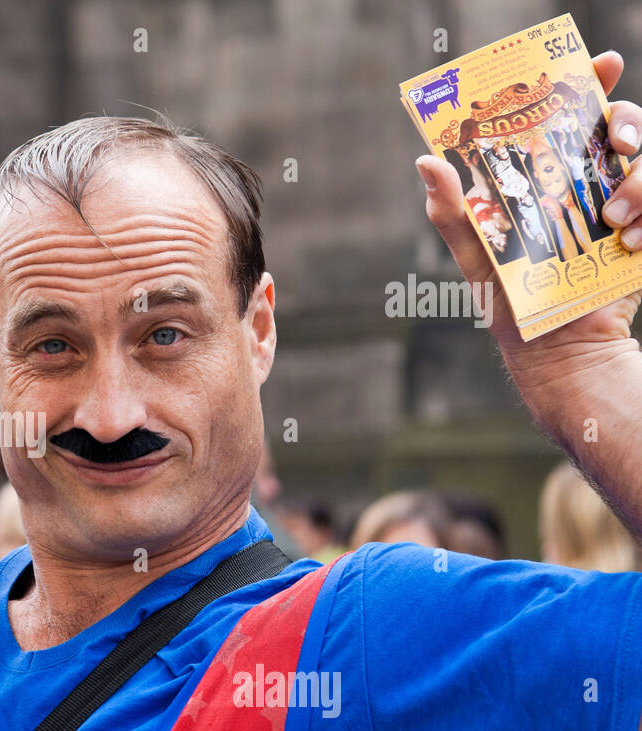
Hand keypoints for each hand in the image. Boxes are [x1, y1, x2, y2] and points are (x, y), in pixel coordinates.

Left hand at [415, 51, 641, 378]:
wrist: (557, 353)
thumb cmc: (508, 304)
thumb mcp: (475, 256)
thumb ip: (451, 212)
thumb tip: (424, 162)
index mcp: (544, 179)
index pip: (568, 117)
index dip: (587, 83)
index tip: (603, 63)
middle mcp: (586, 184)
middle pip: (620, 126)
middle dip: (628, 122)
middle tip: (618, 143)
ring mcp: (622, 205)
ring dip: (640, 181)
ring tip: (613, 221)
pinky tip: (629, 245)